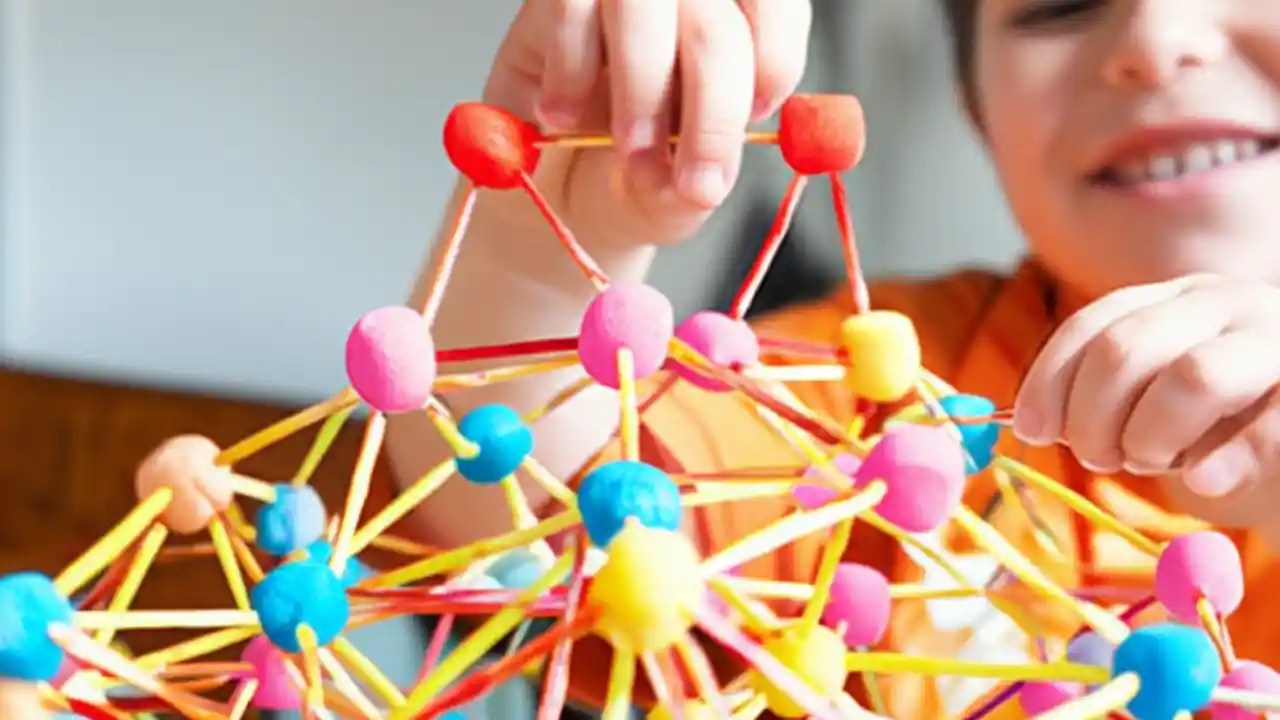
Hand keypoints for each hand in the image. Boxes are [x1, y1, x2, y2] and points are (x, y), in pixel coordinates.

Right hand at [479, 0, 810, 249]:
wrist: (551, 182)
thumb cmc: (627, 173)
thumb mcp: (675, 195)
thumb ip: (695, 188)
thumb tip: (698, 187)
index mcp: (737, 22)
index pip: (777, 3)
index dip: (773, 60)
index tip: (754, 118)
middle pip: (714, 21)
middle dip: (709, 110)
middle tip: (689, 180)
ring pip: (640, 1)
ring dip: (639, 87)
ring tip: (628, 145)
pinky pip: (570, 7)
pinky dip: (571, 71)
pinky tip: (564, 113)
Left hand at [1012, 275, 1279, 526]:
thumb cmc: (1227, 426)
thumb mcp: (1158, 401)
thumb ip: (1105, 400)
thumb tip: (1031, 423)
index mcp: (1176, 299)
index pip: (1094, 324)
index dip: (1050, 379)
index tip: (1032, 431)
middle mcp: (1228, 303)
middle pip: (1127, 349)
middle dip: (1092, 414)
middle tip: (1098, 457)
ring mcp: (1278, 340)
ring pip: (1192, 378)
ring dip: (1152, 435)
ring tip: (1155, 461)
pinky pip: (1269, 425)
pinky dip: (1224, 460)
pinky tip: (1203, 482)